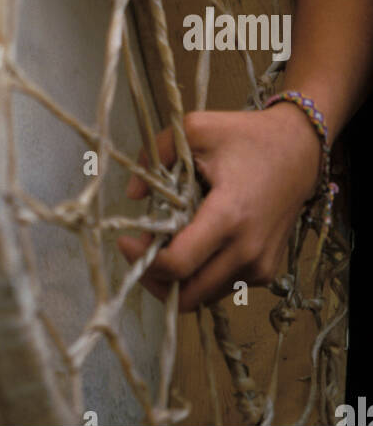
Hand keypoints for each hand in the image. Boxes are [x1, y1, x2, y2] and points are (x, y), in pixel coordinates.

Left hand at [117, 104, 322, 310]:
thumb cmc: (247, 137)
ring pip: (204, 296)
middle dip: (155, 279)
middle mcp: (246, 251)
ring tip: (164, 246)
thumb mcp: (196, 129)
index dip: (143, 261)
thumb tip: (134, 195)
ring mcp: (259, 267)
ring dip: (177, 280)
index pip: (179, 265)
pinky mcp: (266, 272)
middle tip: (141, 249)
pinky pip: (222, 287)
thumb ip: (156, 153)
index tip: (125, 242)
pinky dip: (200, 276)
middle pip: (188, 294)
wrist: (301, 151)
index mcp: (228, 217)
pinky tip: (192, 246)